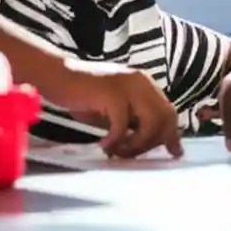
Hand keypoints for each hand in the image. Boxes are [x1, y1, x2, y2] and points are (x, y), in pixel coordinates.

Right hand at [45, 60, 182, 158]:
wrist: (56, 75)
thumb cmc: (82, 95)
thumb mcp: (114, 110)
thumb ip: (133, 122)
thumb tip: (151, 142)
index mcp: (144, 84)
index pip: (169, 111)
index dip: (172, 134)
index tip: (174, 152)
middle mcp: (141, 82)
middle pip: (165, 118)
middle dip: (152, 143)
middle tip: (130, 154)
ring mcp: (128, 85)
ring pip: (150, 123)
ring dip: (135, 145)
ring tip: (116, 151)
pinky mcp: (112, 93)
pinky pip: (122, 126)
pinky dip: (114, 140)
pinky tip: (103, 144)